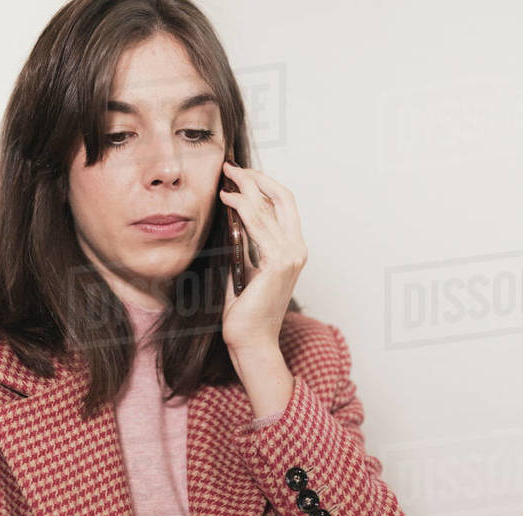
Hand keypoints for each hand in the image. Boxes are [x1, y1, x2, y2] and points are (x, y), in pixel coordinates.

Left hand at [218, 161, 308, 353]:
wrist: (250, 341)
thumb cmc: (244, 313)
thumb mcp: (243, 270)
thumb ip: (243, 247)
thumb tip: (228, 221)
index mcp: (292, 250)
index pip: (284, 205)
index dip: (264, 185)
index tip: (241, 175)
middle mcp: (297, 249)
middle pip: (282, 198)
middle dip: (256, 178)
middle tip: (231, 167)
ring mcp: (291, 255)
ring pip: (268, 208)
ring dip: (246, 187)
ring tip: (225, 176)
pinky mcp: (279, 263)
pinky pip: (258, 225)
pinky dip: (243, 207)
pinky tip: (227, 199)